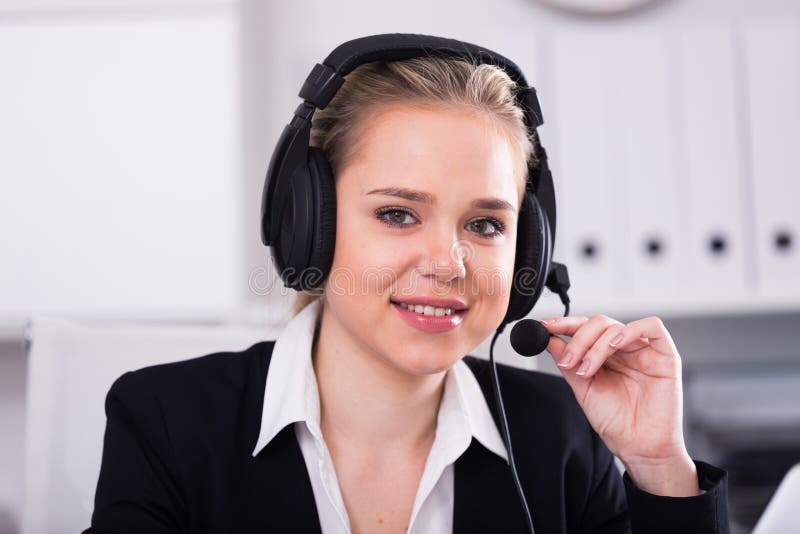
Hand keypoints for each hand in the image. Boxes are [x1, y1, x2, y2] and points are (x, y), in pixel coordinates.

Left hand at [540, 314, 699, 496]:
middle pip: (598, 323)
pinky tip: (613, 346)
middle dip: (577, 339)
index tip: (545, 327)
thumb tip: (548, 339)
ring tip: (586, 369)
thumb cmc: (616, 422)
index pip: (584, 329)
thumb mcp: (583, 388)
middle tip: (567, 361)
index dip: (564, 324)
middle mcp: (624, 350)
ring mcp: (644, 351)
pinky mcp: (666, 356)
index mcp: (605, 355)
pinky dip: (629, 330)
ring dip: (595, 344)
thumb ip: (568, 362)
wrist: (638, 447)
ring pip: (616, 326)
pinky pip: (653, 327)